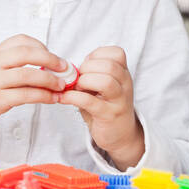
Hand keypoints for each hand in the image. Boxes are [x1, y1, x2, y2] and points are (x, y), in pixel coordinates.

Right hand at [0, 34, 64, 133]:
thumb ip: (11, 64)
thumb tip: (44, 66)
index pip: (22, 40)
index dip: (42, 47)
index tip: (54, 59)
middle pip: (27, 52)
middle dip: (51, 59)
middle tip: (66, 69)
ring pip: (28, 75)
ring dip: (50, 80)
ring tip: (62, 86)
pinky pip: (25, 95)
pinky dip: (43, 96)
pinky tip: (53, 99)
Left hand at [58, 46, 144, 168]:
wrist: (120, 134)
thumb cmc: (105, 106)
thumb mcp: (101, 86)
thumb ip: (89, 74)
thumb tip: (66, 68)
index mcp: (123, 74)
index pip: (117, 53)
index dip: (97, 55)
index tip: (86, 66)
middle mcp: (125, 85)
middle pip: (110, 65)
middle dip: (87, 68)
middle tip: (77, 78)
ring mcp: (119, 100)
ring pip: (106, 81)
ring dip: (84, 82)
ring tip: (75, 88)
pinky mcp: (109, 115)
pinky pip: (90, 102)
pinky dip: (73, 98)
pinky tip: (64, 98)